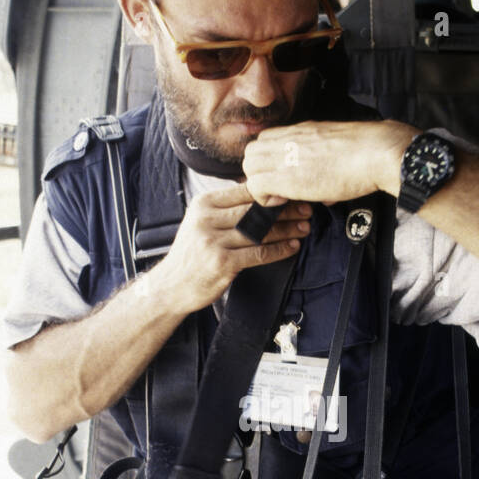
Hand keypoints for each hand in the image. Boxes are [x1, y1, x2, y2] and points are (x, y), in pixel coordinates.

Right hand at [153, 184, 311, 313]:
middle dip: (284, 209)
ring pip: (260, 231)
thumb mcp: (200, 222)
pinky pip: (258, 254)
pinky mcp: (222, 263)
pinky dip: (279, 250)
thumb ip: (224, 208)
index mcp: (203, 204)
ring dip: (287, 229)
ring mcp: (214, 242)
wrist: (172, 286)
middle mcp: (207, 220)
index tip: (293, 192)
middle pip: (254, 210)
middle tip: (306, 208)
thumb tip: (259, 192)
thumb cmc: (191, 254)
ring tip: (304, 227)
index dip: (272, 192)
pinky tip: (293, 246)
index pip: (244, 192)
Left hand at [242, 120, 417, 204]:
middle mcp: (288, 139)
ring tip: (280, 196)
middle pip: (251, 152)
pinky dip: (264, 198)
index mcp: (301, 131)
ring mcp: (285, 156)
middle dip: (259, 172)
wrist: (376, 152)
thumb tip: (324, 193)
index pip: (265, 140)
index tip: (282, 175)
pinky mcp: (287, 177)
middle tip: (277, 188)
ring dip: (259, 184)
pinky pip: (256, 186)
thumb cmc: (367, 152)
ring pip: (248, 167)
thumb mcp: (338, 150)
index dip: (268, 160)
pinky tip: (282, 202)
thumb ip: (324, 163)